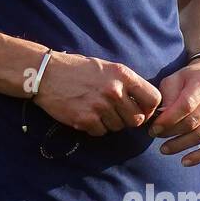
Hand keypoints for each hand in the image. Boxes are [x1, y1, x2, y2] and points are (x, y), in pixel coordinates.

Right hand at [34, 53, 160, 135]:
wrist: (46, 74)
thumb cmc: (77, 69)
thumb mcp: (107, 68)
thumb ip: (126, 83)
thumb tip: (144, 103)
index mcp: (123, 75)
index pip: (153, 99)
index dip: (149, 108)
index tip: (141, 110)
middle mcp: (114, 91)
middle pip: (137, 119)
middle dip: (127, 119)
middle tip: (114, 112)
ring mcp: (100, 106)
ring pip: (118, 127)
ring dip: (109, 123)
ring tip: (95, 110)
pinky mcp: (85, 119)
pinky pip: (100, 132)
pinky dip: (94, 128)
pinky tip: (85, 114)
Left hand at [149, 60, 199, 165]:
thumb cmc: (188, 80)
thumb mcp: (174, 80)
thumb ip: (167, 97)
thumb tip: (161, 118)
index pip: (186, 105)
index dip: (168, 120)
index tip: (153, 129)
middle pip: (194, 122)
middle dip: (171, 132)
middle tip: (156, 136)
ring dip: (181, 145)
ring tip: (164, 149)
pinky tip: (185, 161)